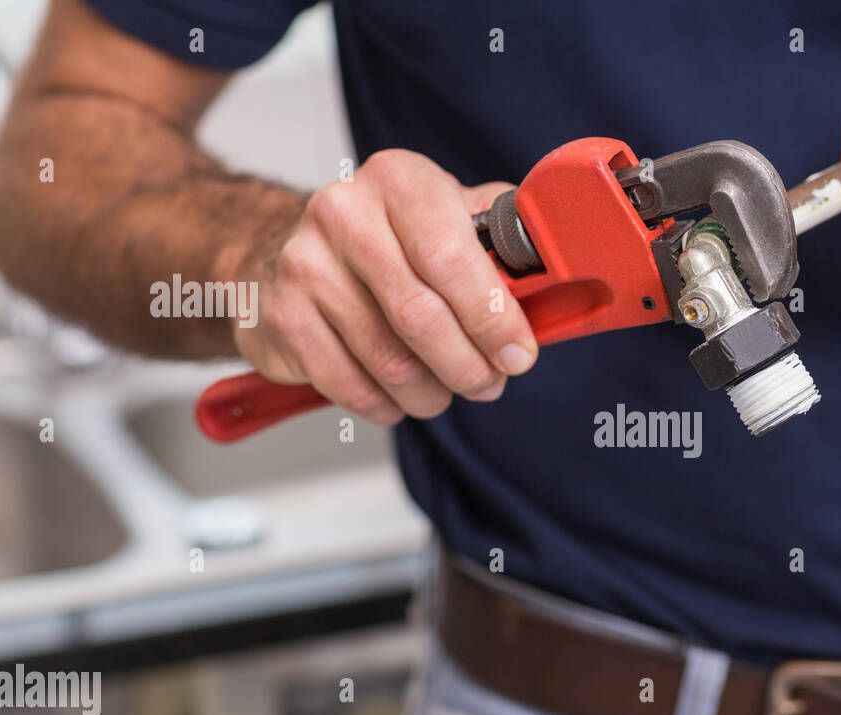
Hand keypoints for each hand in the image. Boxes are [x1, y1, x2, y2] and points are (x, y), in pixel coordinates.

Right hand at [234, 149, 536, 424]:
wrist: (286, 248)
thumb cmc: (389, 240)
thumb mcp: (449, 215)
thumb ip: (501, 242)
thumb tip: (559, 280)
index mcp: (399, 181)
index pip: (451, 255)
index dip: (492, 316)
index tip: (519, 353)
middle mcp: (343, 214)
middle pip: (421, 316)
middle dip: (469, 366)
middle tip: (489, 383)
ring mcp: (304, 266)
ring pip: (389, 361)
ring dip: (432, 393)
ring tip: (446, 392)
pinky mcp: (281, 319)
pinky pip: (350, 387)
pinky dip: (388, 406)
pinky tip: (400, 398)